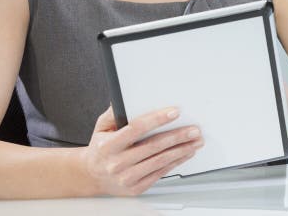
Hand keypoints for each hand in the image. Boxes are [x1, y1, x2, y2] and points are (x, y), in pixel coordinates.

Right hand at [81, 105, 204, 195]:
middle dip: (177, 136)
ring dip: (181, 150)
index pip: (137, 129)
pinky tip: (185, 154)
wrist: (92, 176)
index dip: (157, 119)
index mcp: (109, 145)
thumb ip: (114, 113)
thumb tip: (125, 98)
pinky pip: (160, 173)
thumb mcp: (101, 127)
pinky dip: (175, 162)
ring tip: (195, 141)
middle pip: (154, 146)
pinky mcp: (136, 188)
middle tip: (194, 129)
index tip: (174, 112)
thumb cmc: (101, 148)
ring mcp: (127, 177)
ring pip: (160, 161)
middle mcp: (117, 163)